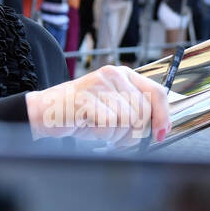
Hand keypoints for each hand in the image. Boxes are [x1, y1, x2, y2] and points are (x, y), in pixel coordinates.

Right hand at [25, 64, 170, 147]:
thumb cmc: (82, 113)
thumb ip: (136, 111)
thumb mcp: (114, 107)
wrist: (47, 112)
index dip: (162, 116)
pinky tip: (89, 127)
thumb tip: (161, 128)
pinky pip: (109, 124)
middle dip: (133, 132)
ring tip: (99, 129)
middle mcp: (113, 74)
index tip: (161, 135)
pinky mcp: (84, 98)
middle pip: (143, 112)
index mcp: (124, 74)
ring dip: (115, 135)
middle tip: (116, 136)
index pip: (156, 92)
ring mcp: (98, 84)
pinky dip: (101, 134)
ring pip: (127, 120)